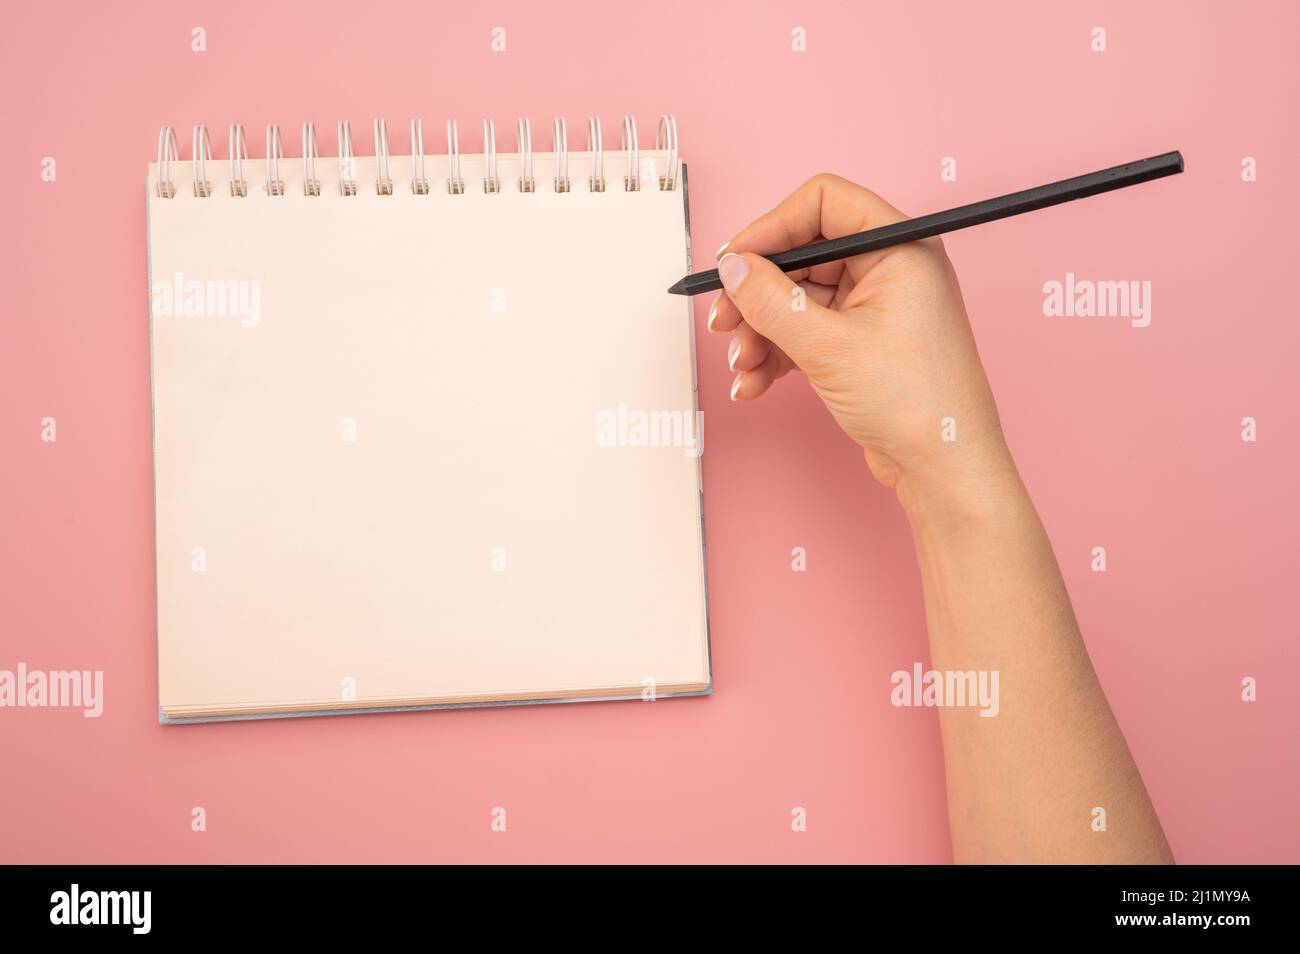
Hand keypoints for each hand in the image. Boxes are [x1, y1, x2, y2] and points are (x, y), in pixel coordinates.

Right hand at [709, 174, 1016, 516]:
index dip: (772, 227)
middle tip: (724, 320)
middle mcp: (889, 269)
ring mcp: (874, 308)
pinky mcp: (860, 344)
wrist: (943, 468)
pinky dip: (776, 354)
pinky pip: (805, 332)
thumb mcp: (828, 346)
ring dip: (761, 331)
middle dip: (757, 292)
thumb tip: (733, 269)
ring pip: (797, 299)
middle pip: (802, 256)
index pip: (823, 203)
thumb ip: (772, 301)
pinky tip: (754, 383)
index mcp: (899, 247)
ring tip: (743, 364)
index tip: (734, 262)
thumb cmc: (917, 404)